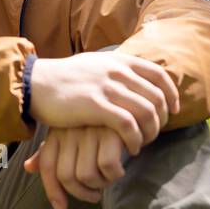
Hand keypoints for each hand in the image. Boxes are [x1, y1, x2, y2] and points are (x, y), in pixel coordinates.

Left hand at [24, 125, 128, 208]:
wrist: (131, 101)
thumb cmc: (99, 122)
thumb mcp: (72, 132)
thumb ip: (51, 150)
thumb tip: (28, 167)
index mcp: (58, 130)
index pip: (47, 165)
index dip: (52, 191)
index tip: (61, 208)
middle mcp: (71, 129)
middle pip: (66, 176)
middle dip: (82, 193)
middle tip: (95, 194)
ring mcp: (90, 130)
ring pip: (87, 175)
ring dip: (101, 184)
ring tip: (110, 178)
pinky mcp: (111, 131)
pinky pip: (108, 167)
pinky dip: (116, 174)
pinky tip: (121, 168)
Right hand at [28, 50, 178, 154]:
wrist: (36, 83)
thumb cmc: (64, 78)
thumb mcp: (94, 63)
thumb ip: (114, 68)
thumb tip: (132, 74)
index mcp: (119, 60)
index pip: (159, 75)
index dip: (171, 94)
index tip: (172, 111)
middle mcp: (117, 71)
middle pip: (157, 97)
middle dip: (162, 120)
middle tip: (154, 134)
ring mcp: (107, 87)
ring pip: (147, 113)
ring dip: (150, 133)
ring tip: (141, 144)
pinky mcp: (96, 106)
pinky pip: (129, 125)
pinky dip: (135, 140)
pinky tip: (130, 148)